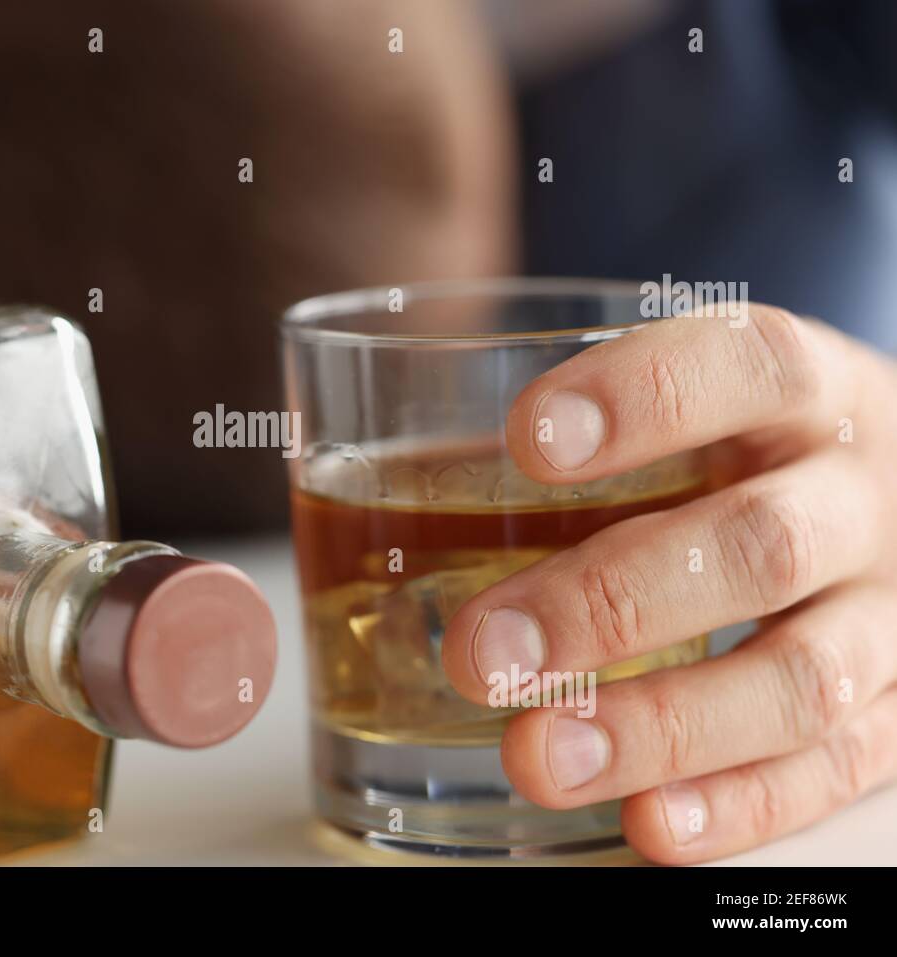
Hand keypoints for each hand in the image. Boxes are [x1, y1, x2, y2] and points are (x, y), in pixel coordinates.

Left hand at [440, 304, 896, 862]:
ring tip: (538, 757)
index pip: (744, 367)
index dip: (644, 398)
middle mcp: (858, 495)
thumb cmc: (748, 450)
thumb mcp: (701, 408)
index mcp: (806, 393)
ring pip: (801, 677)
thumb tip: (361, 473)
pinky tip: (645, 825)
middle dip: (611, 605)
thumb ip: (586, 435)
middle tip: (482, 651)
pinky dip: (738, 803)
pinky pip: (836, 768)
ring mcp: (890, 608)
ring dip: (659, 726)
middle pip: (757, 545)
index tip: (527, 440)